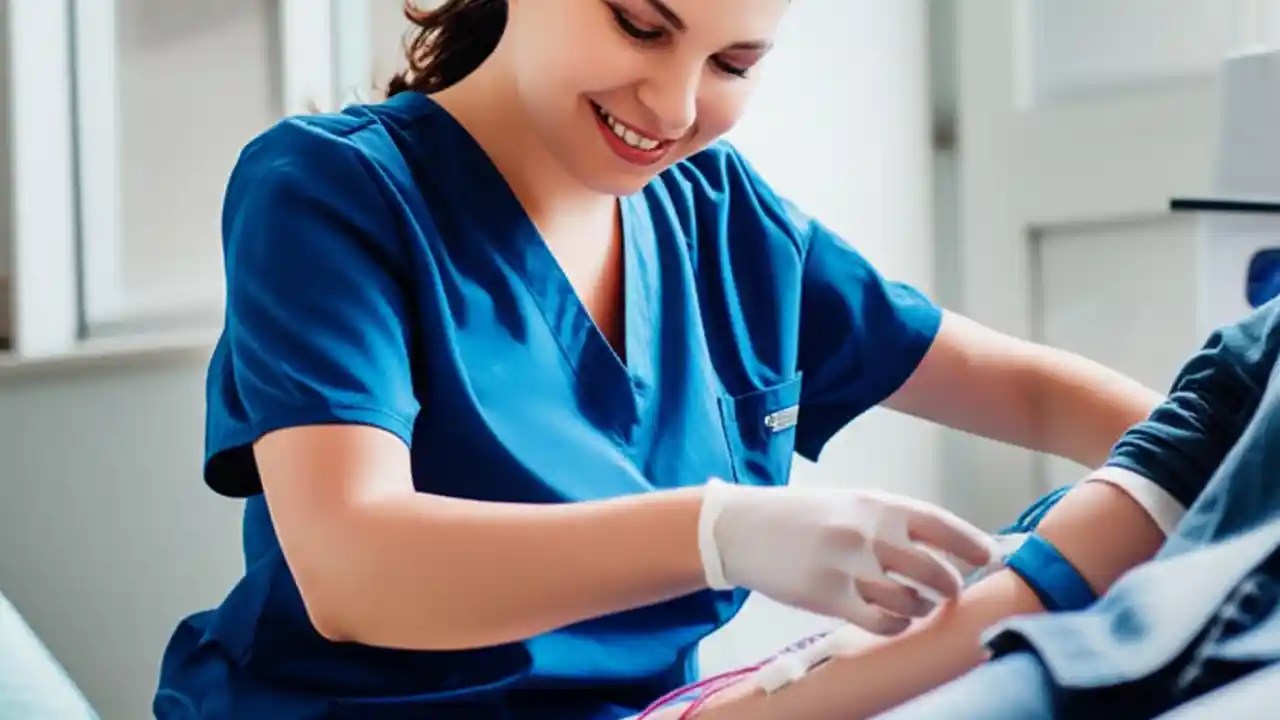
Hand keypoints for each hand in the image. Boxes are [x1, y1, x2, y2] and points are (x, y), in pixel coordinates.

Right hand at [698, 479, 997, 633]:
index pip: (942, 525)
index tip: (988, 557)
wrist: (743, 527)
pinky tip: (891, 619)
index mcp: (878, 504)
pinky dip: (896, 625)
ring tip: (913, 605)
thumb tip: (944, 546)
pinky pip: (881, 621)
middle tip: (947, 591)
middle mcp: (868, 532)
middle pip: (935, 571)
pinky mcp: (827, 595)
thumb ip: (893, 521)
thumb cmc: (801, 516)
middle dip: (950, 586)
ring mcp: (848, 565)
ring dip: (920, 609)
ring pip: (911, 601)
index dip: (973, 545)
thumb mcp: (851, 504)